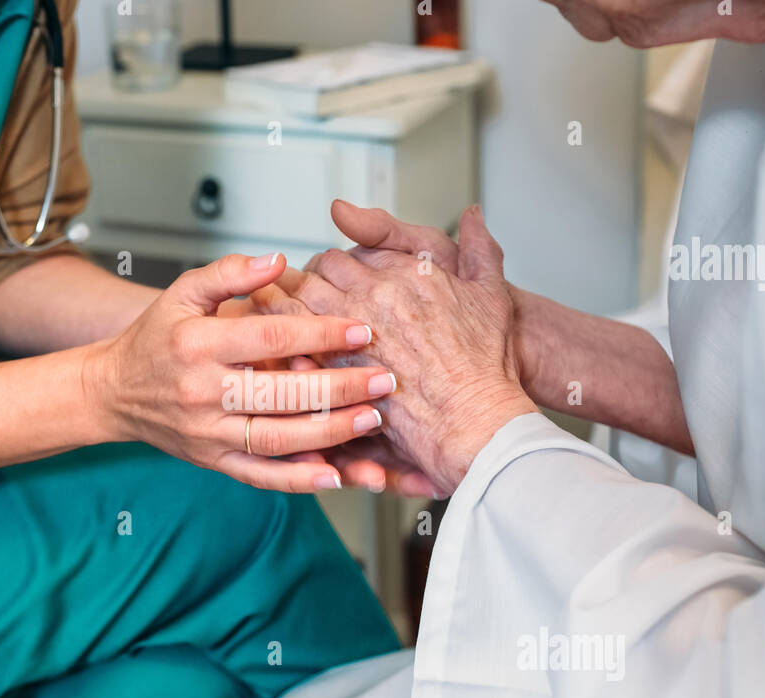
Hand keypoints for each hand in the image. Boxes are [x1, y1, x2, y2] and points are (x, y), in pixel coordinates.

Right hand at [86, 253, 397, 492]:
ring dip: (329, 431)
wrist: (113, 392)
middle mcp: (201, 391)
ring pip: (276, 437)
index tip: (362, 330)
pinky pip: (259, 474)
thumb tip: (277, 261)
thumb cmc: (156, 338)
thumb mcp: (182, 292)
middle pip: (280, 393)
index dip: (319, 334)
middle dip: (339, 386)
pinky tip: (334, 475)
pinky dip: (297, 479)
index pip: (268, 338)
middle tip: (384, 379)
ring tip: (372, 419)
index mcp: (196, 344)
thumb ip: (230, 273)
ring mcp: (207, 432)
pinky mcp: (213, 461)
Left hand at [282, 204, 537, 494]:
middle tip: (295, 294)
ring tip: (274, 316)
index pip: (347, 253)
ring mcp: (354, 333)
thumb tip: (472, 213)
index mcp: (406, 272)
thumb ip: (478, 246)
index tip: (326, 278)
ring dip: (285, 306)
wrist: (478, 418)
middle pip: (318, 273)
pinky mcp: (340, 371)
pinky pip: (295, 346)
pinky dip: (281, 343)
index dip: (331, 266)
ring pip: (300, 302)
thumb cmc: (485, 364)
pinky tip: (276, 351)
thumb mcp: (490, 293)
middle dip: (304, 281)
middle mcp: (377, 296)